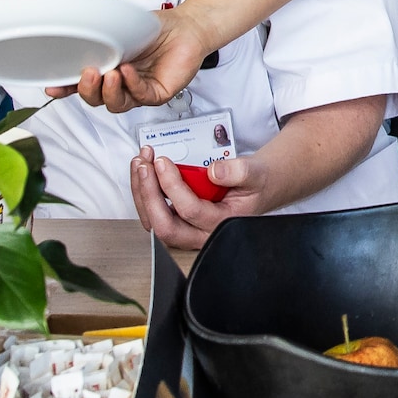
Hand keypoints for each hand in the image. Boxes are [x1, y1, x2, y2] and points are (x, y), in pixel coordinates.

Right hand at [59, 6, 212, 113]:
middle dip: (87, 90)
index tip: (51, 88)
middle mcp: (121, 84)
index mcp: (106, 70)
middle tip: (88, 74)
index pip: (81, 85)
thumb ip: (98, 34)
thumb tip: (75, 30)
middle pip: (96, 99)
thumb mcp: (119, 28)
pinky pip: (141, 96)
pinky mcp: (158, 94)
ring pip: (117, 103)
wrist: (186, 26)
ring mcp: (138, 91)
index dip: (65, 88)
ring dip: (109, 91)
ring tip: (111, 73)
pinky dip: (133, 84)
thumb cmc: (154, 29)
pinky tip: (128, 71)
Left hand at [127, 146, 270, 248]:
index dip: (172, 185)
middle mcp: (202, 234)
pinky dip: (144, 192)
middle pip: (165, 226)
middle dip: (149, 194)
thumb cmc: (255, 184)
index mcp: (223, 224)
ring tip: (140, 163)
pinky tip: (143, 171)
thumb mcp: (255, 173)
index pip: (191, 210)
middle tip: (145, 166)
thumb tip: (214, 172)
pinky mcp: (176, 222)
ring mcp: (187, 231)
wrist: (257, 187)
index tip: (163, 162)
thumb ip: (239, 171)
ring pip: (154, 222)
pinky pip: (153, 214)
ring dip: (141, 192)